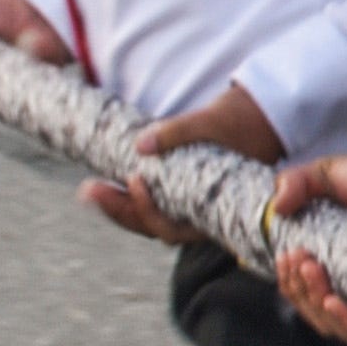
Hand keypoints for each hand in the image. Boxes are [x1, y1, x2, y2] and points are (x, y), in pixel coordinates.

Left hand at [79, 79, 284, 246]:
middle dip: (119, 211)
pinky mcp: (180, 194)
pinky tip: (108, 182)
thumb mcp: (211, 121)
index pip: (171, 228)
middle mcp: (200, 215)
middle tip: (88, 190)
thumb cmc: (239, 122)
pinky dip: (128, 197)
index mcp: (213, 208)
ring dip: (118, 207)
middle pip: (152, 228)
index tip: (135, 177)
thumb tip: (141, 144)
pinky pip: (151, 204)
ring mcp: (189, 206)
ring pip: (148, 219)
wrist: (257, 116)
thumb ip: (177, 132)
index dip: (148, 210)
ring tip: (90, 189)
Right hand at [269, 149, 346, 344]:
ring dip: (321, 309)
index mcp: (336, 268)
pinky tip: (336, 302)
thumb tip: (277, 208)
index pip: (306, 296)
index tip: (286, 257)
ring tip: (313, 274)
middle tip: (301, 262)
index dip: (291, 285)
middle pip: (322, 317)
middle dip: (303, 294)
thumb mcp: (328, 176)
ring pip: (346, 329)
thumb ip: (296, 183)